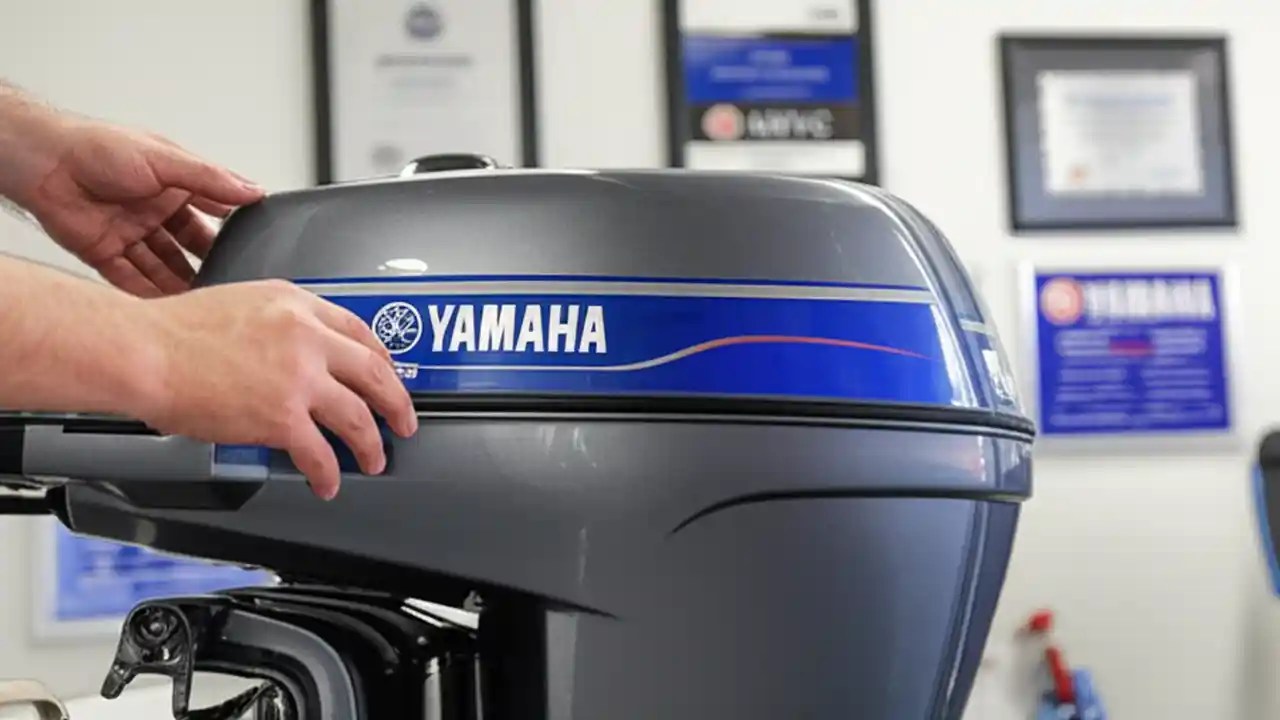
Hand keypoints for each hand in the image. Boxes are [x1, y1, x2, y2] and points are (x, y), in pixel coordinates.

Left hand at [5, 106, 262, 296]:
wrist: (42, 163)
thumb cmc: (96, 146)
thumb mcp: (166, 159)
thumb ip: (211, 179)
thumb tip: (252, 190)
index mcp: (172, 184)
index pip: (212, 209)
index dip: (231, 226)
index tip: (254, 243)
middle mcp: (152, 210)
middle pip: (189, 244)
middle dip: (208, 261)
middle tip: (229, 279)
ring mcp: (129, 232)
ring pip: (163, 265)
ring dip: (180, 282)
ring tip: (203, 300)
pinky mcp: (105, 252)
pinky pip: (131, 279)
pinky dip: (149, 293)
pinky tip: (168, 305)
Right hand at [135, 280, 418, 498]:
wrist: (146, 352)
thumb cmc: (175, 331)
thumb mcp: (243, 302)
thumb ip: (281, 321)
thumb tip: (301, 347)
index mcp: (298, 306)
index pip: (360, 332)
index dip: (383, 360)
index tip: (388, 375)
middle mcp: (307, 338)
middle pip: (375, 374)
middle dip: (397, 403)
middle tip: (405, 421)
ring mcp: (298, 379)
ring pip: (358, 417)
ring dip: (372, 444)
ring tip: (375, 459)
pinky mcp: (281, 417)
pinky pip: (320, 453)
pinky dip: (329, 473)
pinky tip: (328, 482)